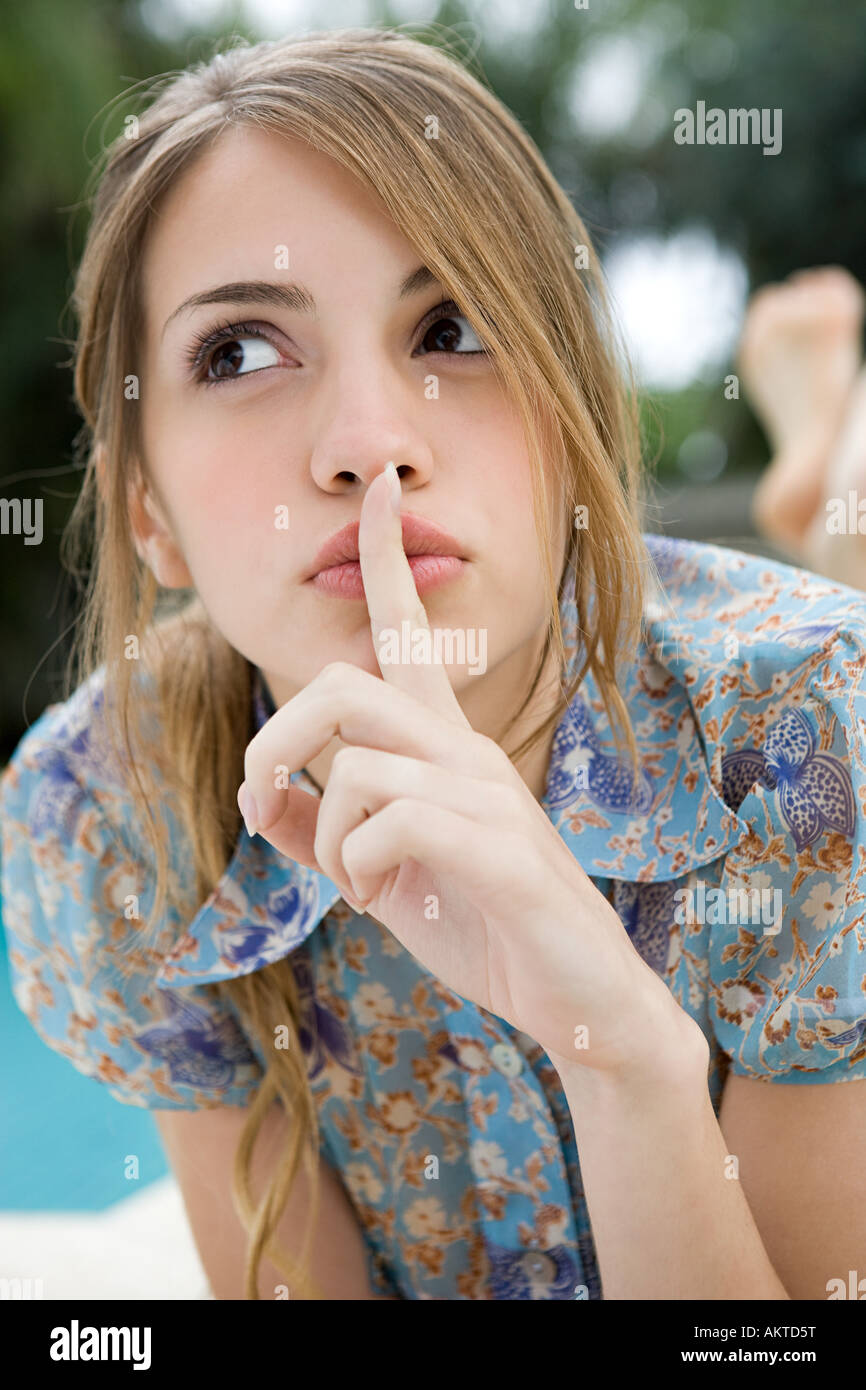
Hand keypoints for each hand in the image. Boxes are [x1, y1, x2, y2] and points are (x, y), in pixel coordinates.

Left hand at [238, 463, 675, 1073]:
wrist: (580, 1000)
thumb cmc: (484, 925)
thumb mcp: (382, 875)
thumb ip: (323, 830)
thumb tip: (263, 797)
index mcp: (443, 747)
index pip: (409, 633)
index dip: (387, 558)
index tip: (380, 487)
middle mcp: (467, 751)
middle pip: (343, 684)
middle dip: (276, 739)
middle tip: (264, 806)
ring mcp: (488, 795)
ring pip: (358, 759)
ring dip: (325, 837)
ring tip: (352, 884)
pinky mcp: (500, 848)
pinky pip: (391, 820)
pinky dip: (354, 866)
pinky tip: (374, 898)